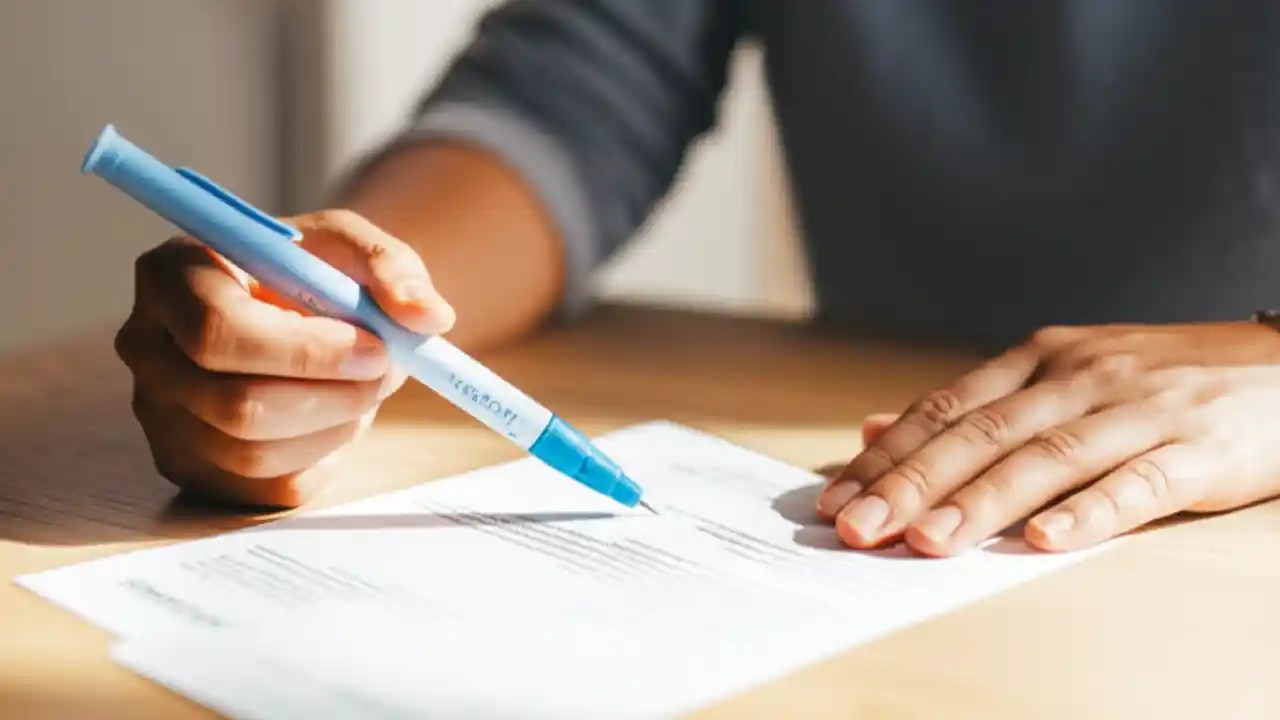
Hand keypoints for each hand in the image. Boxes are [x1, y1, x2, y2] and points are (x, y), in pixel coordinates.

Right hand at [115, 210, 454, 506]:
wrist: (299, 311)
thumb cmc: (312, 270)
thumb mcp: (350, 245)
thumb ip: (392, 268)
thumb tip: (428, 317)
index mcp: (171, 275)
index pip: (218, 332)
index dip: (308, 351)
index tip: (374, 345)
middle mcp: (148, 347)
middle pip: (236, 405)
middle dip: (336, 395)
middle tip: (387, 370)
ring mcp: (161, 415)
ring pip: (255, 452)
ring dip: (337, 424)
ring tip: (362, 387)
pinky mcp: (189, 465)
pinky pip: (268, 485)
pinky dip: (324, 454)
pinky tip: (333, 415)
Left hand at [816, 323, 1279, 554]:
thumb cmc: (1158, 381)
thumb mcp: (1061, 375)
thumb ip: (974, 406)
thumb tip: (877, 426)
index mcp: (1039, 358)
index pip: (945, 409)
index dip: (887, 455)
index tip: (835, 497)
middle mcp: (1078, 377)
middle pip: (981, 434)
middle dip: (911, 484)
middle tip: (857, 528)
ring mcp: (1138, 410)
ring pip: (1045, 458)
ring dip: (981, 502)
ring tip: (927, 542)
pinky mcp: (1199, 449)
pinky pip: (1138, 483)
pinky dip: (1089, 512)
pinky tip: (1045, 541)